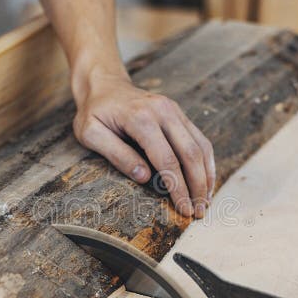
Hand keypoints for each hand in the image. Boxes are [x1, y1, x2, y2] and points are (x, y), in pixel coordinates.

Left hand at [72, 71, 214, 217]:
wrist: (104, 84)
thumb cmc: (94, 112)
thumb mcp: (90, 133)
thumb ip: (116, 154)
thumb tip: (144, 177)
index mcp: (141, 118)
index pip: (167, 159)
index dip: (178, 188)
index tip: (183, 210)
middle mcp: (163, 111)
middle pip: (191, 154)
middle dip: (198, 186)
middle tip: (199, 213)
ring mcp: (174, 110)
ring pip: (201, 146)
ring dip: (207, 176)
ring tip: (205, 202)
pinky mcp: (179, 114)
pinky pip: (200, 139)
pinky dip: (206, 162)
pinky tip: (206, 181)